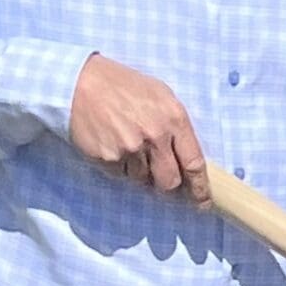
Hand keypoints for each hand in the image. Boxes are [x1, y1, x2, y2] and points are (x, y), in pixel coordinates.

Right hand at [69, 54, 207, 199]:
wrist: (82, 84)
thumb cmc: (125, 86)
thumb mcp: (162, 96)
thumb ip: (176, 126)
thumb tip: (186, 157)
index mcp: (174, 119)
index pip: (195, 163)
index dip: (200, 188)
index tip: (203, 202)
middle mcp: (154, 137)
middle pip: (170, 182)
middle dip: (169, 186)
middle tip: (164, 180)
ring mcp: (130, 150)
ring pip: (143, 180)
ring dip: (142, 173)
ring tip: (131, 148)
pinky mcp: (108, 158)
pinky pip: (121, 175)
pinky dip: (122, 167)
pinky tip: (115, 147)